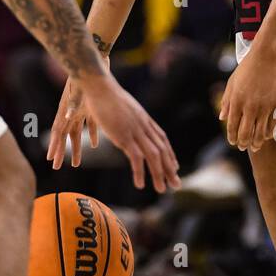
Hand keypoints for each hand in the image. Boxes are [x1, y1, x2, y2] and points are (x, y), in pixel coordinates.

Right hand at [46, 77, 97, 168]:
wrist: (95, 61)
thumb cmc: (85, 75)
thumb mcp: (78, 91)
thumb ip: (73, 104)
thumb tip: (66, 116)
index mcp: (65, 109)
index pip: (58, 132)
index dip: (54, 146)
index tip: (51, 160)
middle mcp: (71, 111)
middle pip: (65, 135)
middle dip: (62, 151)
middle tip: (58, 167)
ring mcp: (81, 109)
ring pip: (77, 132)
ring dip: (76, 146)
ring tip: (76, 162)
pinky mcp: (92, 106)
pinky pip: (91, 123)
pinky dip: (93, 134)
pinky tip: (97, 143)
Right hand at [60, 74, 180, 192]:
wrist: (99, 86)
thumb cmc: (105, 94)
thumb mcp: (121, 106)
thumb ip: (127, 116)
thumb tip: (126, 120)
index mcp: (144, 118)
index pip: (163, 139)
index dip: (170, 154)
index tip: (175, 167)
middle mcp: (144, 126)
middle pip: (162, 150)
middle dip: (170, 169)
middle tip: (176, 184)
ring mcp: (135, 131)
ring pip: (154, 156)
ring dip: (159, 174)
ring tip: (162, 189)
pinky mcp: (124, 136)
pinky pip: (136, 158)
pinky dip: (140, 172)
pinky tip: (140, 184)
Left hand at [219, 41, 275, 151]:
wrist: (268, 57)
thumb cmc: (247, 68)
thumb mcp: (232, 83)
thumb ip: (226, 102)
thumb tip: (222, 118)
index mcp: (236, 101)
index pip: (232, 126)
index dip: (232, 137)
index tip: (233, 142)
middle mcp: (250, 107)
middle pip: (245, 134)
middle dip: (243, 144)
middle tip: (243, 147)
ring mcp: (265, 107)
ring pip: (260, 134)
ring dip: (257, 143)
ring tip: (255, 146)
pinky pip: (273, 126)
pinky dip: (269, 134)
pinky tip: (267, 136)